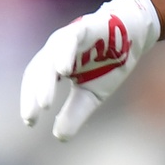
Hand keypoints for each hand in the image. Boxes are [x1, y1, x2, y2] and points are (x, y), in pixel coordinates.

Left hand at [19, 0, 160, 139]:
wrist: (134, 35)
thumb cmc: (109, 63)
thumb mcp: (91, 95)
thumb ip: (74, 113)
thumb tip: (59, 136)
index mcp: (54, 66)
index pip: (36, 84)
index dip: (30, 102)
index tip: (30, 122)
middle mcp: (56, 51)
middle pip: (38, 71)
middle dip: (35, 95)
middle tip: (33, 117)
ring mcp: (69, 38)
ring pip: (51, 57)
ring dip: (46, 80)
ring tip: (44, 102)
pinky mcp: (84, 28)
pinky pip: (70, 40)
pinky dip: (64, 53)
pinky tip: (63, 70)